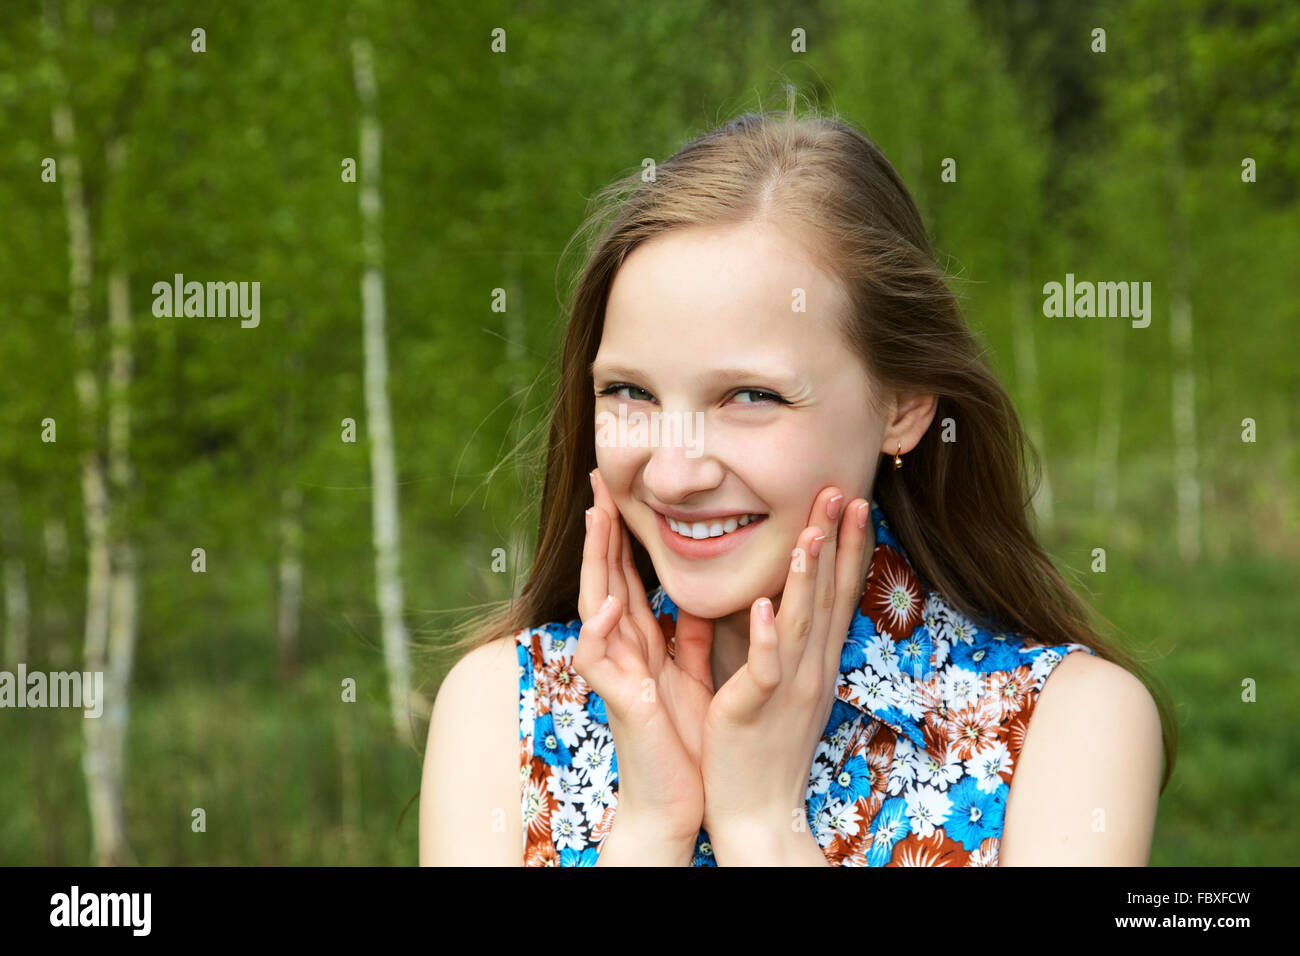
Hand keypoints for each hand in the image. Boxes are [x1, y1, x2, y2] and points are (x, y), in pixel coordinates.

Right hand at [574, 467, 717, 843]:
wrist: (677, 800)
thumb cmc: (682, 740)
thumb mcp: (689, 673)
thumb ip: (685, 634)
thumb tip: (693, 593)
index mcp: (641, 640)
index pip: (627, 574)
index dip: (624, 532)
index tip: (624, 488)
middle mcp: (621, 648)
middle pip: (606, 576)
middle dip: (602, 528)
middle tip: (598, 480)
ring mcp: (614, 670)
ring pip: (596, 604)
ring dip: (597, 561)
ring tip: (598, 517)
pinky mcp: (618, 698)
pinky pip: (600, 657)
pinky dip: (601, 628)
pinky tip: (608, 602)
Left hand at [699, 486, 872, 843]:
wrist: (757, 809)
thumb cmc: (763, 744)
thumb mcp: (784, 683)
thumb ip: (786, 641)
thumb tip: (781, 599)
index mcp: (815, 659)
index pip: (838, 592)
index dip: (848, 547)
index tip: (854, 501)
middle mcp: (811, 667)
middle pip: (827, 595)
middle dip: (835, 542)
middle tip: (842, 492)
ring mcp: (788, 687)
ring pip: (800, 622)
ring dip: (806, 576)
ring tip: (808, 533)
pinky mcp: (755, 708)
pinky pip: (764, 668)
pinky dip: (766, 636)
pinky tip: (764, 605)